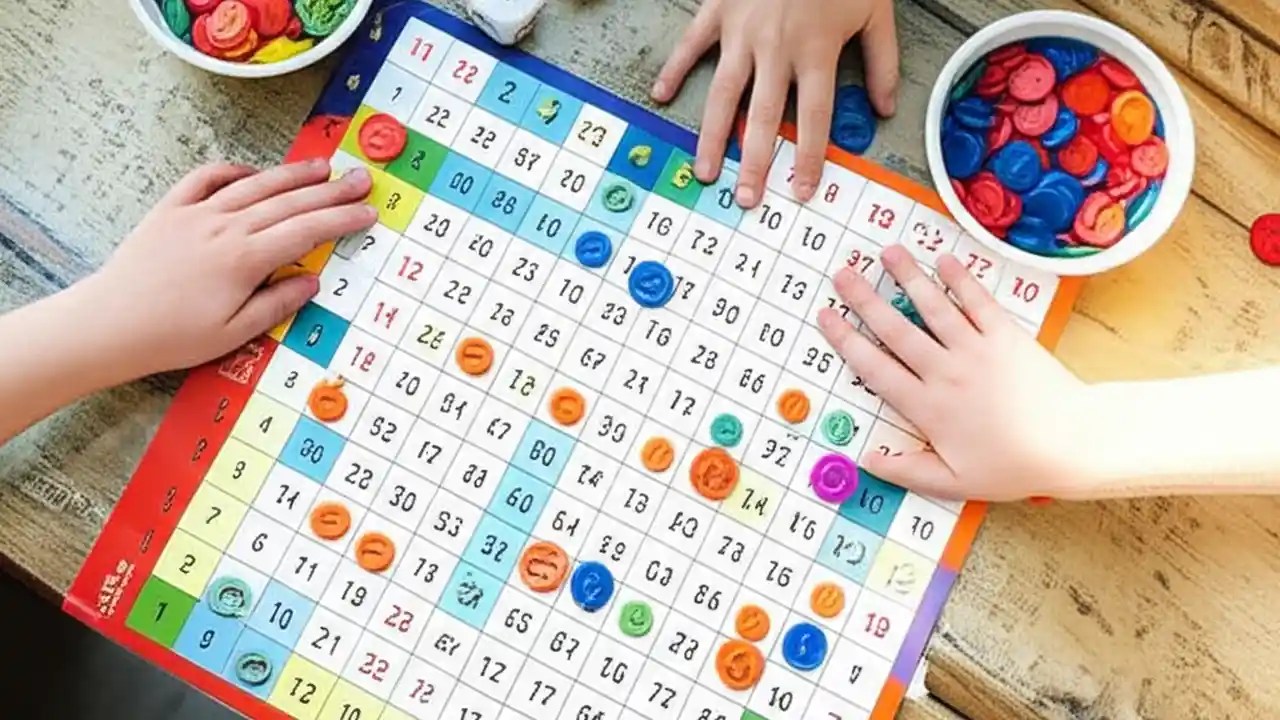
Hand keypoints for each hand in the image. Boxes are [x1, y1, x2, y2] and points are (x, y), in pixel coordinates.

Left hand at [82, 159, 374, 376]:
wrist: (109, 325)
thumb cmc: (172, 337)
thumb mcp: (234, 333)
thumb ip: (277, 304)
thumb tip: (311, 280)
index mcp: (245, 259)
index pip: (307, 231)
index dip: (342, 219)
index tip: (368, 212)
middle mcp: (225, 227)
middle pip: (289, 201)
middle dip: (330, 190)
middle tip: (360, 179)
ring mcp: (197, 214)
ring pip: (256, 184)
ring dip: (292, 174)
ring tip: (322, 166)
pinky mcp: (171, 210)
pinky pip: (207, 178)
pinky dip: (234, 170)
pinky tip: (254, 172)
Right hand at [651, 0, 899, 207]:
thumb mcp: (875, 11)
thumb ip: (882, 62)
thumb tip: (886, 109)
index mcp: (816, 51)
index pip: (813, 119)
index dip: (809, 159)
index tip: (802, 191)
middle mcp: (776, 48)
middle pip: (763, 118)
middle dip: (755, 164)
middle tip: (747, 198)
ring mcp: (742, 31)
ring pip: (724, 94)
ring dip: (713, 136)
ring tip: (705, 170)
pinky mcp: (718, 10)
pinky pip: (692, 45)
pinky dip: (675, 69)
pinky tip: (660, 95)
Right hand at [816, 246, 1098, 500]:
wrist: (1074, 444)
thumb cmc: (1014, 467)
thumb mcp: (956, 483)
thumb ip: (908, 471)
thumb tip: (867, 460)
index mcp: (928, 408)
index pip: (875, 368)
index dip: (846, 340)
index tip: (826, 317)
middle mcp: (946, 372)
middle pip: (896, 329)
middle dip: (865, 299)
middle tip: (843, 274)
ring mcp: (976, 350)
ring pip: (933, 307)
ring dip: (908, 277)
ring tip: (887, 253)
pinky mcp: (1006, 336)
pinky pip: (978, 302)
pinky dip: (960, 279)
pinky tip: (943, 259)